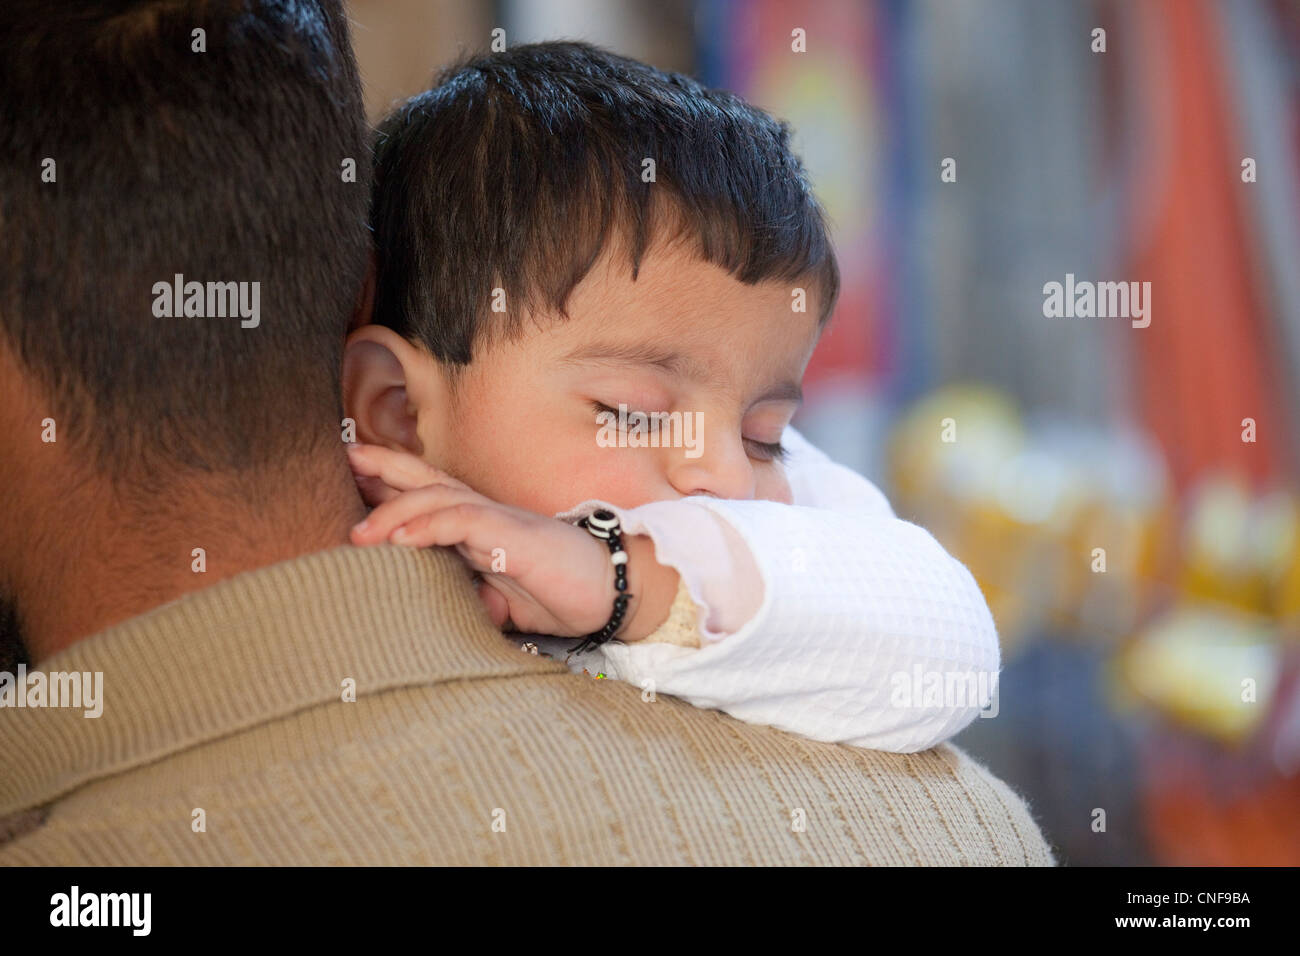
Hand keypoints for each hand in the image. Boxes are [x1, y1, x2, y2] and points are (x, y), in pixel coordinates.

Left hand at [346, 443, 672, 638]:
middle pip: (429, 480)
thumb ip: (475, 599)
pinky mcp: (512, 535)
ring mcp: (499, 521)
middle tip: (347, 456)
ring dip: (394, 510)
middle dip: (386, 467)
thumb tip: (443, 614)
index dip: (395, 484)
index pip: (432, 496)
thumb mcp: (506, 602)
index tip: (357, 475)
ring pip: (438, 498)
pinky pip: (462, 522)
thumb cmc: (564, 593)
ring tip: (358, 531)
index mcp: (483, 528)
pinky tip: (399, 539)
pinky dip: (427, 526)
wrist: (614, 590)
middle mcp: (487, 515)